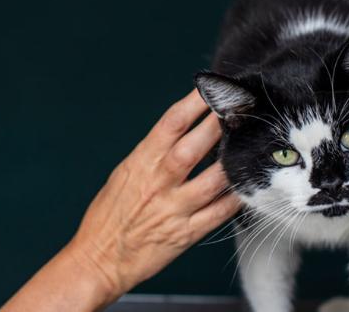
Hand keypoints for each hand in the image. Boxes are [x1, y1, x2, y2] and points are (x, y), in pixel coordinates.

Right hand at [1, 89, 241, 310]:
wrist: (98, 260)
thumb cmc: (108, 217)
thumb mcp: (124, 175)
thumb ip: (152, 155)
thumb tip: (179, 132)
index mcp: (140, 163)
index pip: (170, 123)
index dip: (194, 103)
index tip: (211, 88)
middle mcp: (158, 182)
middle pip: (194, 145)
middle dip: (219, 123)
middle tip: (241, 105)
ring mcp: (174, 208)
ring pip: (214, 179)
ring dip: (234, 160)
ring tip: (251, 144)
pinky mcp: (186, 234)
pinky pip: (219, 213)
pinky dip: (235, 198)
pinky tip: (247, 186)